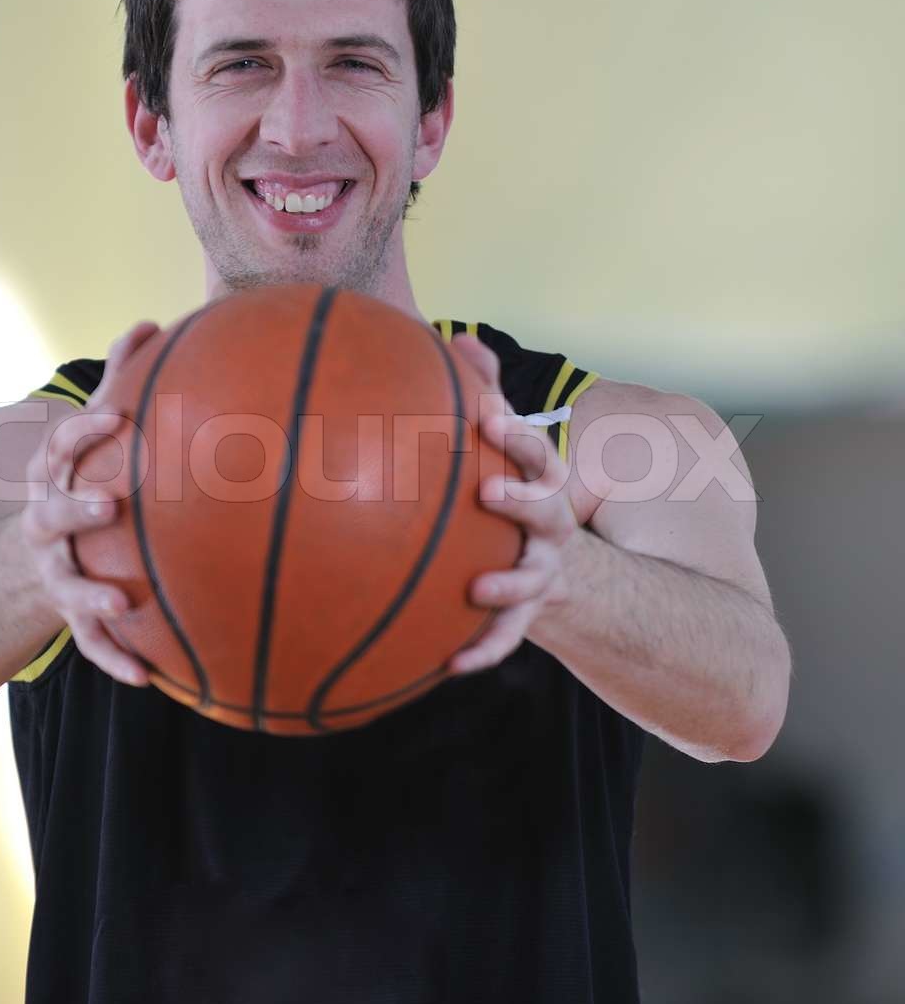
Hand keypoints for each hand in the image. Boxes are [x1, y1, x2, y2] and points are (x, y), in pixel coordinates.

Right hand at [18, 320, 160, 685]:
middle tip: (110, 504)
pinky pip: (93, 643)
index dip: (81, 432)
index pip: (58, 451)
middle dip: (75, 510)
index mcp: (54, 480)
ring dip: (90, 595)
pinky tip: (149, 678)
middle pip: (50, 515)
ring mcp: (56, 573)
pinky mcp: (71, 616)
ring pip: (67, 585)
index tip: (113, 414)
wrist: (31, 561)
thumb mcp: (91, 440)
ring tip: (121, 604)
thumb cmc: (79, 484)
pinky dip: (116, 659)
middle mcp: (46, 526)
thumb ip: (120, 381)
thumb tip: (152, 321)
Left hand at [447, 332, 582, 675]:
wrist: (555, 564)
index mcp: (540, 481)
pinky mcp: (525, 614)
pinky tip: (448, 667)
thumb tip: (460, 336)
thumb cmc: (512, 489)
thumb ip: (486, 393)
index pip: (535, 452)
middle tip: (487, 490)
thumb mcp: (504, 445)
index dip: (515, 433)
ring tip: (477, 586)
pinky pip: (505, 637)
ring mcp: (542, 572)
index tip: (486, 415)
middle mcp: (550, 526)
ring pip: (532, 580)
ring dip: (508, 583)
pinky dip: (483, 652)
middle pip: (546, 509)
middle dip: (520, 499)